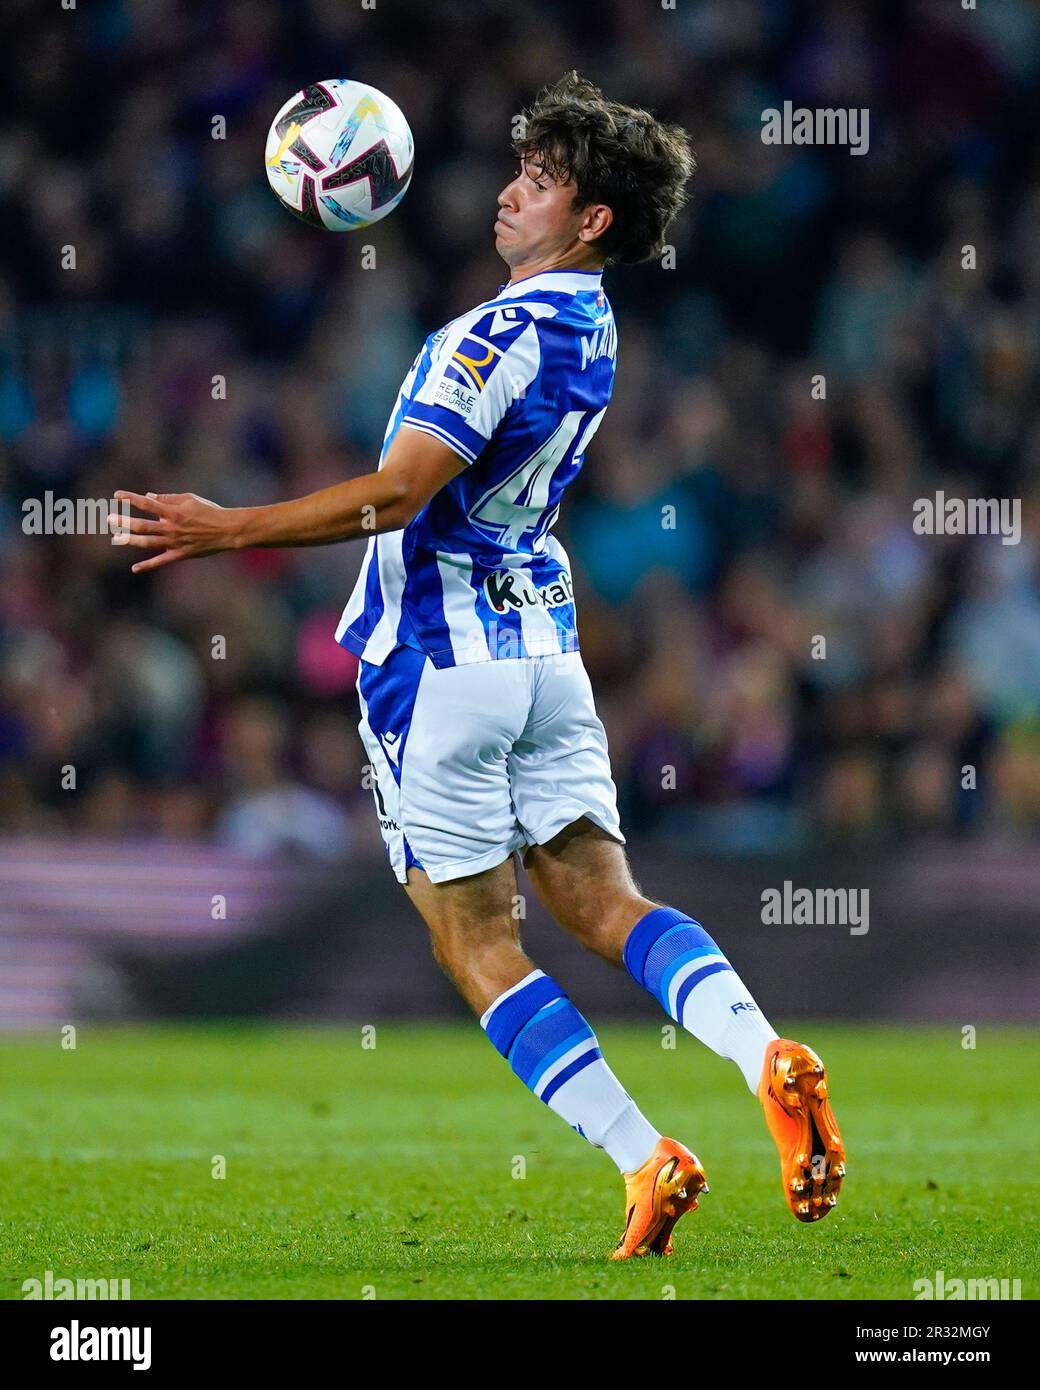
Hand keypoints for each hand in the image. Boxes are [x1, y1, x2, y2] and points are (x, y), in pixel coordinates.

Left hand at [109, 491, 239, 572]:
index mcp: (173, 511)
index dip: (130, 499)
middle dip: (124, 522)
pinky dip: (148, 565)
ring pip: (147, 542)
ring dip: (130, 540)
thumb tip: (150, 497)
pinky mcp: (180, 554)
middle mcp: (171, 527)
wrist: (227, 530)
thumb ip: (168, 498)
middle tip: (109, 519)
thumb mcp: (189, 499)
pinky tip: (134, 569)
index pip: (147, 503)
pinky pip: (161, 561)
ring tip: (115, 538)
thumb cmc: (209, 512)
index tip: (116, 496)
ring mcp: (174, 542)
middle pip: (142, 525)